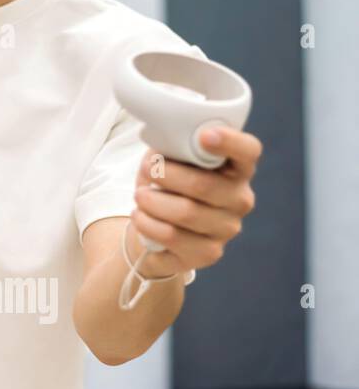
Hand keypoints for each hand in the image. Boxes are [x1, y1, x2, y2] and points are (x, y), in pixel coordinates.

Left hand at [128, 126, 262, 276]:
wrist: (155, 228)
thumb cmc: (167, 184)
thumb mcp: (169, 158)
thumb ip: (174, 146)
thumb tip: (164, 138)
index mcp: (236, 167)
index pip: (248, 151)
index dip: (230, 141)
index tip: (204, 135)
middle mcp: (239, 199)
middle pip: (204, 185)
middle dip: (167, 174)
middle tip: (148, 169)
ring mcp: (227, 228)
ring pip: (186, 213)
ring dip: (152, 201)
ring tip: (140, 196)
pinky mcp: (209, 253)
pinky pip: (172, 236)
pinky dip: (148, 223)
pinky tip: (140, 216)